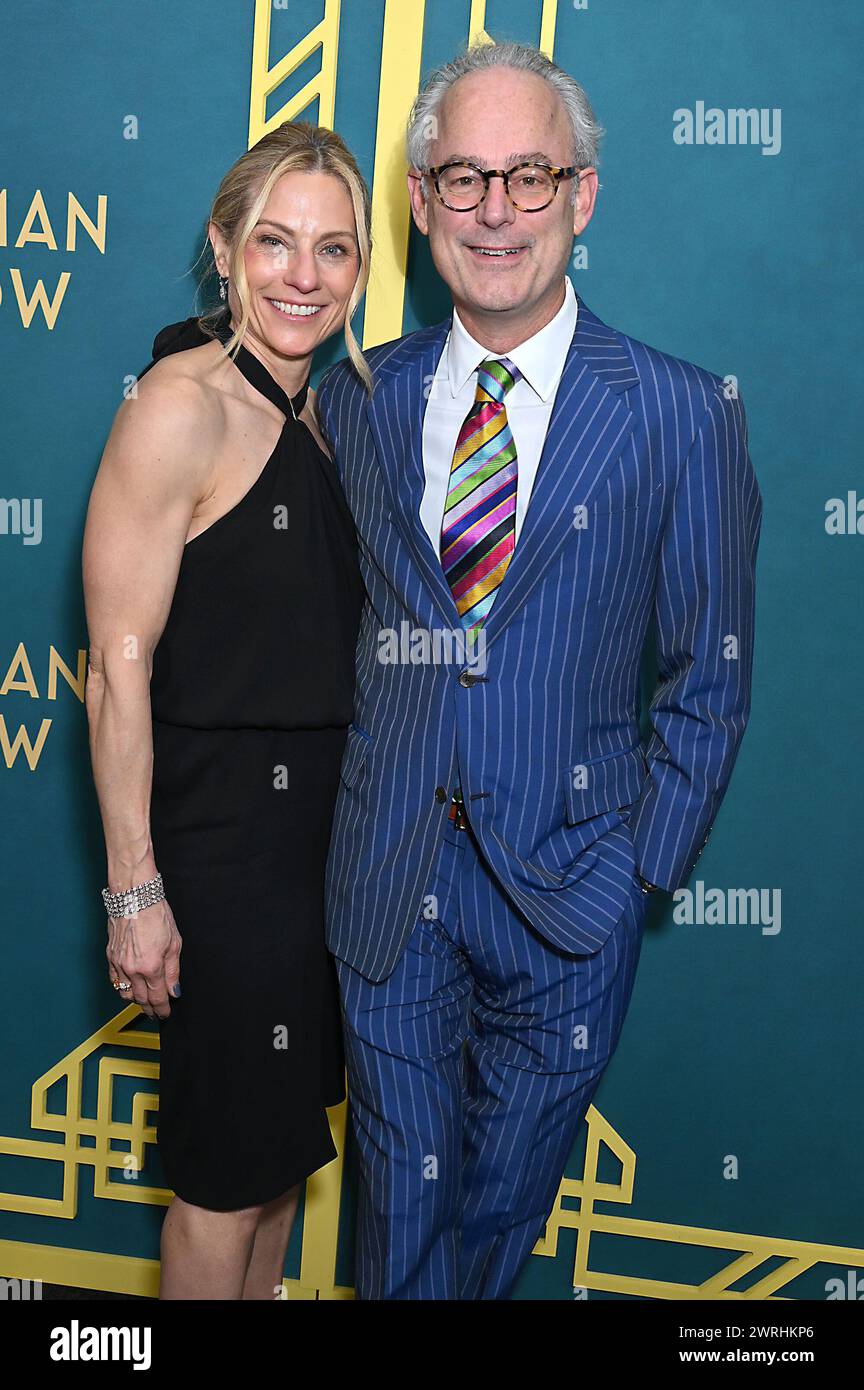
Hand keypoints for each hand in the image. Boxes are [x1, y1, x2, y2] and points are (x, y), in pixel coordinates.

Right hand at [106, 898, 181, 1019]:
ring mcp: (119, 964)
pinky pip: (115, 981)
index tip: (165, 1014)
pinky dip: (123, 988)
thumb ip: (173, 971)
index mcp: (151, 967)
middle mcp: (133, 969)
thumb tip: (174, 990)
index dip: (162, 1009)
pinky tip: (130, 988)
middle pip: (141, 999)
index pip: (157, 998)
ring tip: (145, 1002)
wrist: (134, 897)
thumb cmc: (156, 914)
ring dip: (136, 1001)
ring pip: (125, 993)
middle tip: (156, 1013)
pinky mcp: (110, 957)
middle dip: (150, 1008)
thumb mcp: (174, 943)